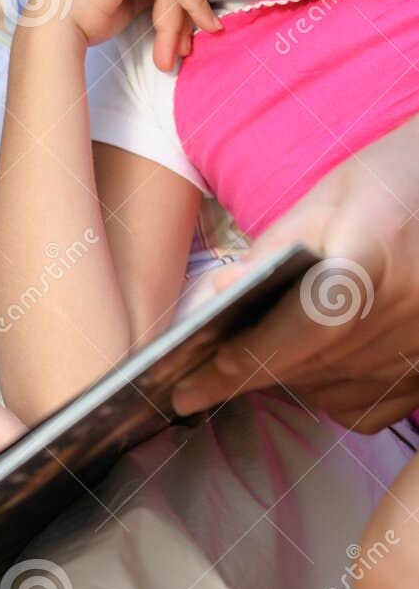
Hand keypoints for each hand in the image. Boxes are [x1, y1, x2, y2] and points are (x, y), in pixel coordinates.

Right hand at [52, 0, 221, 70]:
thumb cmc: (80, 18)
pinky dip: (189, 5)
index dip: (173, 6)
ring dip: (177, 23)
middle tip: (181, 52)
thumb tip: (183, 3)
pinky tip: (191, 29)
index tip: (180, 41)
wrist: (55, 24)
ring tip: (170, 57)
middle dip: (179, 18)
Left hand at [173, 115, 418, 429]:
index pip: (303, 325)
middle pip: (311, 363)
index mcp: (374, 258)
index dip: (247, 357)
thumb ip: (274, 248)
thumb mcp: (331, 197)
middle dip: (246, 375)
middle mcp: (408, 313)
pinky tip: (307, 370)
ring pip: (333, 389)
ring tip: (244, 366)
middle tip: (191, 387)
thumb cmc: (396, 180)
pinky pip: (368, 407)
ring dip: (284, 382)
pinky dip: (329, 395)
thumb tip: (215, 298)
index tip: (194, 382)